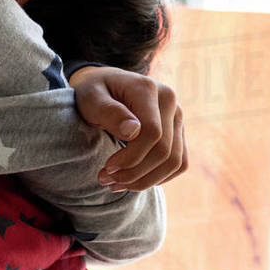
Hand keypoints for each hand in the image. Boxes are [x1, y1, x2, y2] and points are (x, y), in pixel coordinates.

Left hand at [69, 65, 187, 191]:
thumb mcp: (90, 98)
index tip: (107, 168)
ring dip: (146, 180)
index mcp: (148, 89)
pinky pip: (179, 163)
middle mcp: (170, 101)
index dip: (131, 157)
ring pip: (175, 161)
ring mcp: (177, 116)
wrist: (103, 85)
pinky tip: (135, 180)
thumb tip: (133, 131)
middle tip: (105, 179)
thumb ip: (109, 112)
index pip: (152, 132)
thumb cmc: (92, 92)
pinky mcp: (179, 131)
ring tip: (117, 183)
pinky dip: (159, 177)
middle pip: (164, 151)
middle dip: (134, 173)